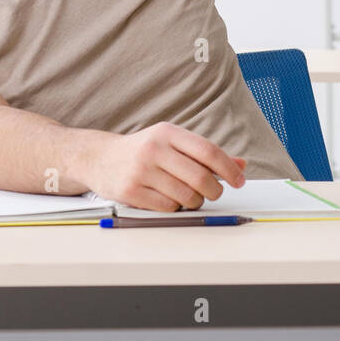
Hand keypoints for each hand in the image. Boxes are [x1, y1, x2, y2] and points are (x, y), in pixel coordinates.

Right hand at [83, 122, 246, 211]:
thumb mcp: (172, 143)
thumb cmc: (143, 150)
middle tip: (214, 193)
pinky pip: (168, 207)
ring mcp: (140, 171)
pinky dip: (176, 207)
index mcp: (168, 133)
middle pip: (200, 177)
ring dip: (195, 201)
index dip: (229, 168)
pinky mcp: (130, 191)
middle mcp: (154, 149)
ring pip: (186, 196)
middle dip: (214, 190)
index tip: (239, 180)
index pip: (208, 151)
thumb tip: (240, 165)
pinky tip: (170, 199)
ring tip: (189, 196)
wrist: (99, 158)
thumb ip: (205, 154)